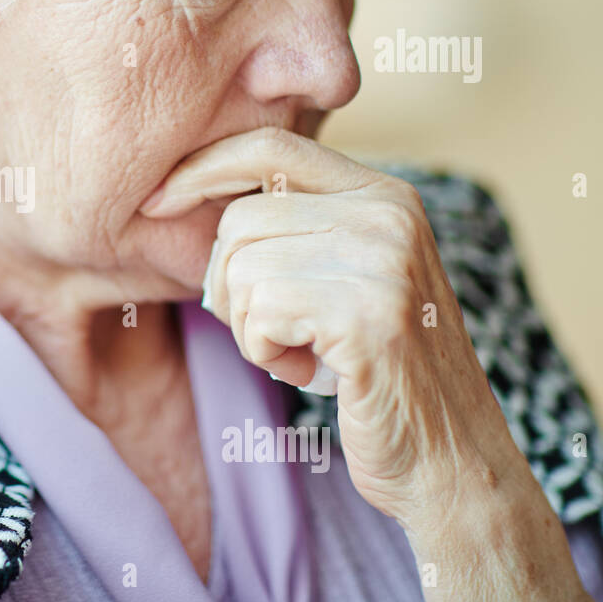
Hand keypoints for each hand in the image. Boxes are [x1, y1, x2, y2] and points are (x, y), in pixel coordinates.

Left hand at [141, 126, 523, 528]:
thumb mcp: (342, 276)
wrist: (447, 455)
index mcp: (383, 193)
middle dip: (227, 285)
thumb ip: (296, 225)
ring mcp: (384, 260)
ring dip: (248, 327)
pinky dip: (264, 355)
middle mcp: (389, 213)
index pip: (269, 146)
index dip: (201, 168)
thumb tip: (188, 188)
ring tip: (301, 352)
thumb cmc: (373, 370)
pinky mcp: (369, 314)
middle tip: (269, 330)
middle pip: (239, 221)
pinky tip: (309, 372)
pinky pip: (258, 315)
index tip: (155, 202)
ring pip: (241, 269)